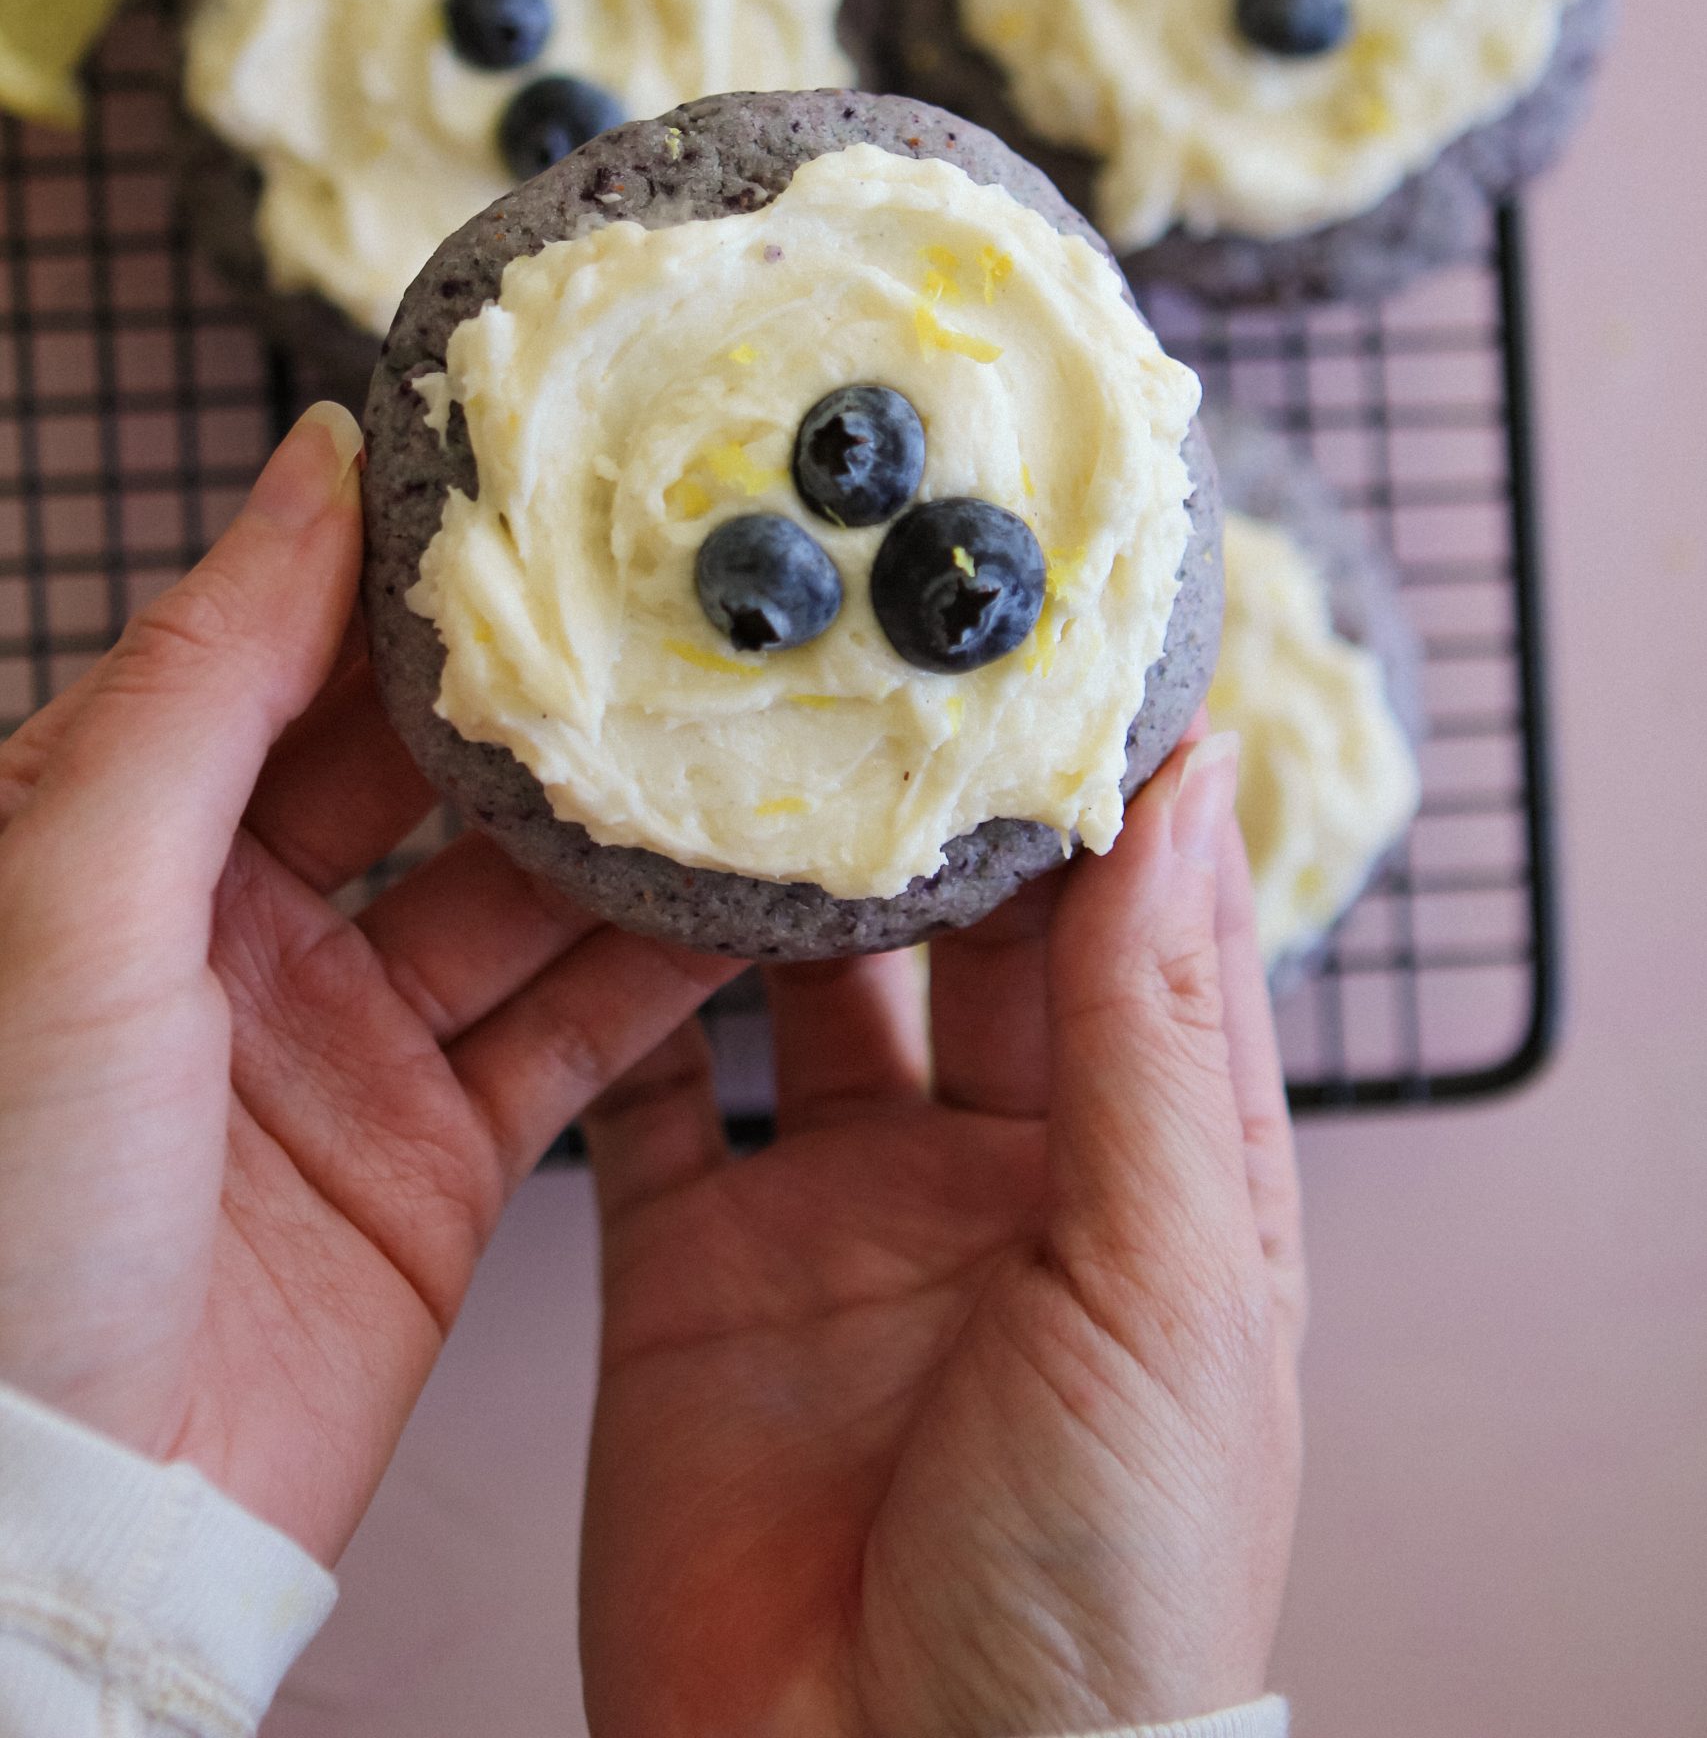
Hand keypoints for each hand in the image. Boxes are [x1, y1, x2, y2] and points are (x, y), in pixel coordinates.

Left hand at [0, 404, 736, 1564]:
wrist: (55, 1527)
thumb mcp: (66, 909)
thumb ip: (201, 687)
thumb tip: (304, 470)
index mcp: (106, 841)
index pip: (277, 649)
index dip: (401, 558)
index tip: (533, 473)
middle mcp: (228, 929)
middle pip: (423, 762)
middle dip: (547, 682)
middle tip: (679, 587)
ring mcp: (343, 1043)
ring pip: (523, 890)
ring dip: (632, 817)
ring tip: (751, 717)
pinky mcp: (437, 1161)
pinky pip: (576, 1033)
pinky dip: (671, 970)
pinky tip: (755, 892)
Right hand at [581, 731, 1303, 1737]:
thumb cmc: (1099, 1586)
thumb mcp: (1167, 1284)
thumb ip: (1153, 1036)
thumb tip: (1180, 797)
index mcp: (1154, 1173)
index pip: (1148, 927)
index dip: (1115, 781)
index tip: (1068, 629)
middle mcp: (996, 1175)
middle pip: (962, 934)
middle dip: (925, 794)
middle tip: (874, 638)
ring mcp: (837, 1220)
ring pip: (798, 986)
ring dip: (767, 869)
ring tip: (734, 719)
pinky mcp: (693, 1276)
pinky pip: (647, 1095)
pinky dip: (619, 989)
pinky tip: (597, 875)